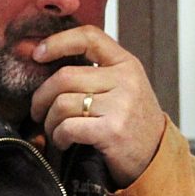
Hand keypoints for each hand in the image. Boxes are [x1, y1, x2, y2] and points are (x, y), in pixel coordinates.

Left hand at [29, 26, 165, 186]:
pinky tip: (63, 142)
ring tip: (54, 130)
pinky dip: (58, 137)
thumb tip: (42, 59)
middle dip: (41, 97)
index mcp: (126, 64)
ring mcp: (120, 105)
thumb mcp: (123, 87)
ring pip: (61, 103)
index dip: (58, 42)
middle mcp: (125, 80)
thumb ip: (95, 73)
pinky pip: (68, 127)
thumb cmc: (131, 122)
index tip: (37, 54)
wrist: (157, 158)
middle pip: (64, 76)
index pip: (89, 37)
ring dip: (49, 121)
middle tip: (38, 111)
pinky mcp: (112, 130)